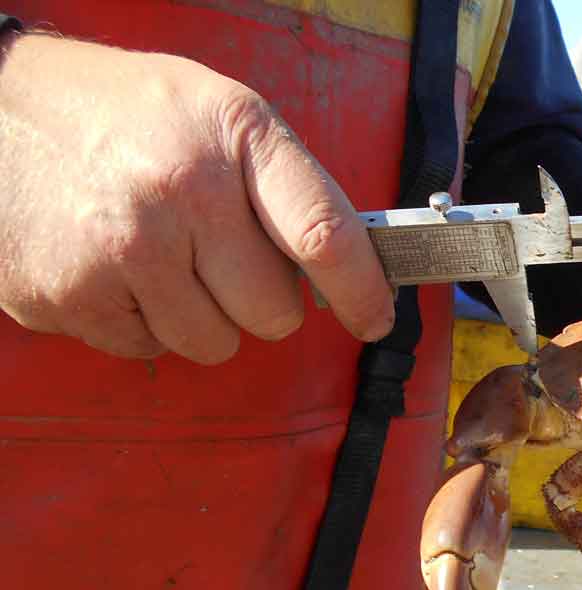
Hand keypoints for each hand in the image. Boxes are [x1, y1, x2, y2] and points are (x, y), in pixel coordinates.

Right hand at [0, 33, 393, 363]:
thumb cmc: (126, 114)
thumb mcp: (221, 113)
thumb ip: (288, 188)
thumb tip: (352, 271)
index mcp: (234, 137)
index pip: (325, 235)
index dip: (361, 291)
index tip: (374, 318)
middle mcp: (181, 191)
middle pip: (274, 314)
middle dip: (260, 300)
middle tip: (221, 257)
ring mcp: (122, 248)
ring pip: (215, 343)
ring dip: (201, 316)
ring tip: (162, 255)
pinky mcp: (72, 295)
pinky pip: (149, 349)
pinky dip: (143, 321)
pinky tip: (117, 268)